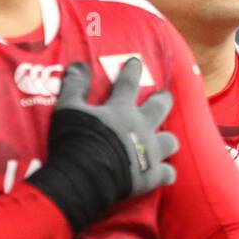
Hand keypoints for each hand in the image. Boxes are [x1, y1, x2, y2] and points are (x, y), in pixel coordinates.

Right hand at [53, 57, 178, 198]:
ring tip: (164, 141)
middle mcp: (141, 127)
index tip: (136, 62)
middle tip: (164, 97)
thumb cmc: (76, 140)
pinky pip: (168, 173)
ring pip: (170, 141)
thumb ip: (74, 87)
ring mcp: (149, 152)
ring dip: (166, 140)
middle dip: (163, 100)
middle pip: (160, 107)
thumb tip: (78, 65)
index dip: (132, 71)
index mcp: (121, 110)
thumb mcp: (68, 109)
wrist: (86, 176)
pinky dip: (165, 173)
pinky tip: (162, 174)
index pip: (129, 83)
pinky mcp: (152, 175)